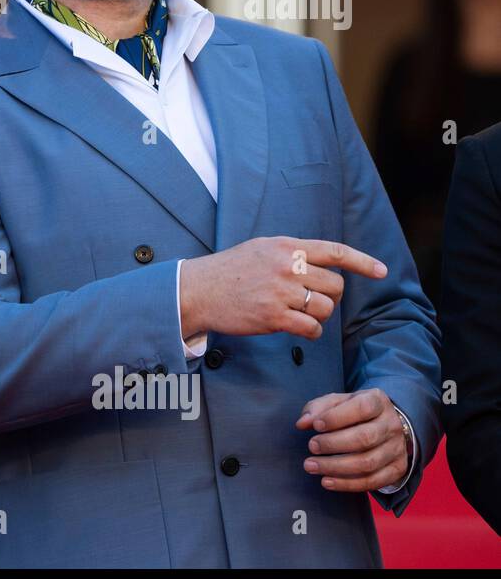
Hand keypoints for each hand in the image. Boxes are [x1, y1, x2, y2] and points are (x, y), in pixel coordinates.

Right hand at [179, 237, 386, 340]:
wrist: (197, 290)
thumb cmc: (228, 271)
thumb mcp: (260, 248)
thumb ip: (291, 253)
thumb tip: (322, 262)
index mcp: (285, 246)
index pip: (334, 251)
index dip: (362, 262)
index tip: (381, 271)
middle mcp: (286, 266)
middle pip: (335, 286)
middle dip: (330, 297)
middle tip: (313, 301)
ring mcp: (280, 292)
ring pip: (326, 308)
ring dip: (319, 316)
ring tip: (301, 315)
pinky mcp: (273, 316)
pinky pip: (311, 328)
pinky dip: (311, 332)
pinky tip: (299, 328)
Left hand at [296, 389, 410, 491]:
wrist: (383, 425)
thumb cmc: (353, 412)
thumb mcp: (337, 402)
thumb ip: (317, 408)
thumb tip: (302, 423)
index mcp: (378, 401)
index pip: (361, 408)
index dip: (336, 418)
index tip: (315, 426)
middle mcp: (391, 425)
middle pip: (364, 438)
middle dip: (333, 444)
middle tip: (311, 446)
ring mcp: (397, 448)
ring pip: (368, 463)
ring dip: (335, 467)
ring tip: (311, 466)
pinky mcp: (397, 469)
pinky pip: (373, 481)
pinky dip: (347, 484)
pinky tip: (326, 481)